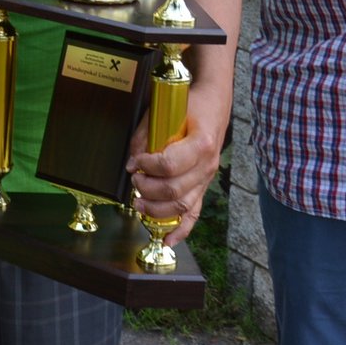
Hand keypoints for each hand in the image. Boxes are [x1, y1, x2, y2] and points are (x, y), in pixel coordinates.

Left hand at [126, 113, 221, 245]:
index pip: (169, 165)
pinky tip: (168, 240)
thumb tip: (132, 161)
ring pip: (182, 206)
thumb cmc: (189, 105)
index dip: (147, 166)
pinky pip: (193, 213)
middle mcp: (207, 165)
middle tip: (134, 179)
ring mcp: (207, 178)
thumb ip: (145, 137)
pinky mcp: (203, 186)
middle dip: (147, 188)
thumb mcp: (165, 112)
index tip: (135, 161)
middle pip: (174, 190)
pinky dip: (181, 230)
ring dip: (156, 209)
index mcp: (201, 144)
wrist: (213, 104)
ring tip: (138, 202)